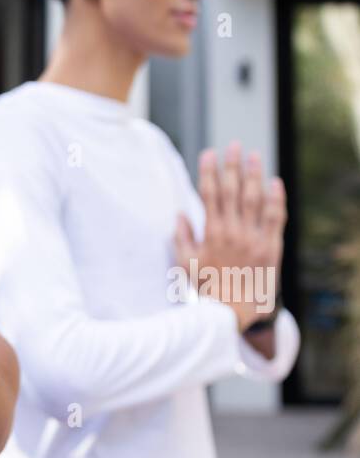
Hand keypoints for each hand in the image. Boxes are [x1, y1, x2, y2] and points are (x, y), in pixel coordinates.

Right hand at [173, 141, 286, 333]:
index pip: (209, 194)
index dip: (208, 171)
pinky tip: (275, 182)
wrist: (233, 312)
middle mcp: (234, 232)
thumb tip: (180, 214)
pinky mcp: (271, 248)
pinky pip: (276, 218)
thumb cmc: (207, 287)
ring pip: (255, 199)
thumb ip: (181, 237)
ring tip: (253, 155)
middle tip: (233, 146)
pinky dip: (276, 199)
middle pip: (233, 190)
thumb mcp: (185, 263)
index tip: (208, 153)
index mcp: (212, 233)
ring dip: (254, 174)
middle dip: (232, 166)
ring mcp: (254, 239)